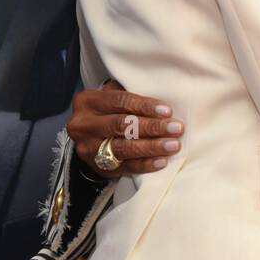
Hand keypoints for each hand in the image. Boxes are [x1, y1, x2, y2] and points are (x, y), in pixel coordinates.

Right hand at [70, 79, 184, 177]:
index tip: (168, 111)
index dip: (145, 106)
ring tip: (173, 145)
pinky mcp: (98, 167)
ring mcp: (88, 148)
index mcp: (87, 101)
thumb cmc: (110, 110)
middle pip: (121, 125)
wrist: (90, 138)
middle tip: (176, 128)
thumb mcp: (113, 95)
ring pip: (123, 148)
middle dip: (152, 127)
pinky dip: (145, 164)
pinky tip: (162, 161)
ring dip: (152, 147)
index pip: (120, 101)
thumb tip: (166, 95)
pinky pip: (125, 167)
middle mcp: (84, 125)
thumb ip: (132, 93)